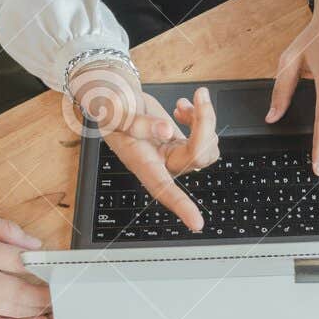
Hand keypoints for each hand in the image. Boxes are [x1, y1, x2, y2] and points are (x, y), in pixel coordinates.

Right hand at [0, 213, 50, 318]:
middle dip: (49, 293)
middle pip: (23, 291)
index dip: (46, 266)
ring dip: (40, 310)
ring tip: (57, 305)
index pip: (22, 262)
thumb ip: (4, 230)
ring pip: (15, 311)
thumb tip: (34, 244)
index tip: (60, 267)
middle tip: (65, 289)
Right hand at [69, 63, 218, 230]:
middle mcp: (161, 162)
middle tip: (200, 95)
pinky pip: (205, 135)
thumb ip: (138, 123)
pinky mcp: (182, 143)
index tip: (196, 223)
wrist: (116, 99)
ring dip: (203, 118)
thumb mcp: (116, 113)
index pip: (162, 188)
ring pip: (207, 147)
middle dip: (205, 123)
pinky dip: (199, 116)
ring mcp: (174, 154)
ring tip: (183, 104)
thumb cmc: (111, 110)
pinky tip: (181, 108)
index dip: (180, 205)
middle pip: (196, 155)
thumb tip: (167, 130)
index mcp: (141, 161)